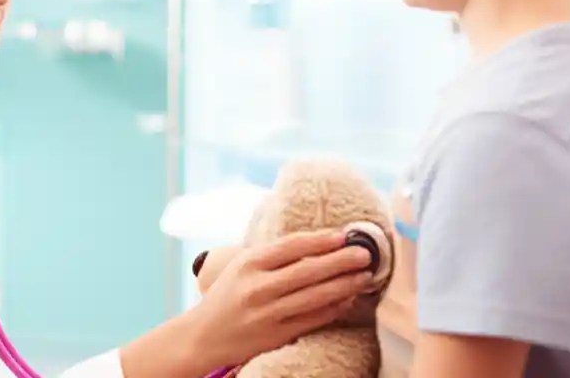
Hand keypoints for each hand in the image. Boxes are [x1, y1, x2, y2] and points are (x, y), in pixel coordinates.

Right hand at [192, 230, 373, 367]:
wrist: (204, 334)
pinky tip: (348, 300)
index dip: (320, 240)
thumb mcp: (240, 266)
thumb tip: (315, 242)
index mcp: (249, 263)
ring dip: (345, 285)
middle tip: (365, 254)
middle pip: (308, 270)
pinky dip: (334, 308)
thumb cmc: (227, 295)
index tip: (344, 235)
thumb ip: (271, 255)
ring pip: (315, 296)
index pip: (291, 246)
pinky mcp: (276, 334)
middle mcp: (258, 286)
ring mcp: (268, 312)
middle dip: (341, 261)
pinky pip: (313, 319)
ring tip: (365, 276)